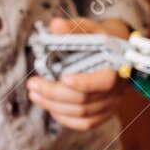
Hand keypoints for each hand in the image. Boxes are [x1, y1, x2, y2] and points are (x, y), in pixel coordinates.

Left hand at [26, 16, 130, 130]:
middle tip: (32, 84)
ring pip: (82, 114)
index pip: (104, 81)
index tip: (62, 77)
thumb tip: (55, 26)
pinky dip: (66, 118)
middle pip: (85, 100)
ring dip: (54, 106)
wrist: (116, 53)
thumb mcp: (89, 28)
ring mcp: (112, 104)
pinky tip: (51, 108)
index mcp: (117, 67)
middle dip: (54, 93)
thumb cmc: (101, 39)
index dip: (83, 83)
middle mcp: (117, 90)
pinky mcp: (106, 113)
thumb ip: (73, 28)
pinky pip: (86, 124)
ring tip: (35, 94)